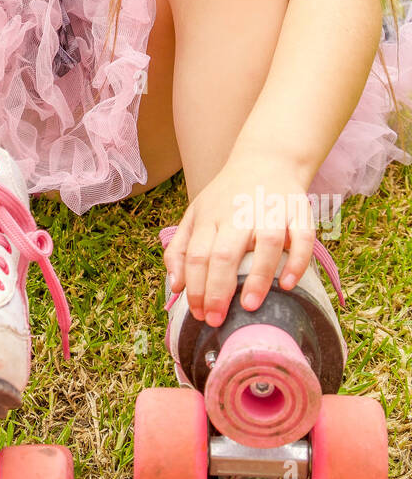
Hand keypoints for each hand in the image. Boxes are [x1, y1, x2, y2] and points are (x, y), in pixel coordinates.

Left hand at [163, 153, 315, 326]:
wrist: (267, 159)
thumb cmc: (228, 196)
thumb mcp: (197, 213)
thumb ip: (181, 249)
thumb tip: (175, 286)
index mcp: (210, 215)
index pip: (197, 255)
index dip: (195, 287)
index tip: (198, 314)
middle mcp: (239, 213)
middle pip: (225, 252)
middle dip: (218, 290)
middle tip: (217, 319)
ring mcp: (271, 211)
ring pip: (266, 244)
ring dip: (258, 278)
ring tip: (250, 306)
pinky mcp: (298, 211)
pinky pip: (302, 237)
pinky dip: (297, 261)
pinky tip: (287, 284)